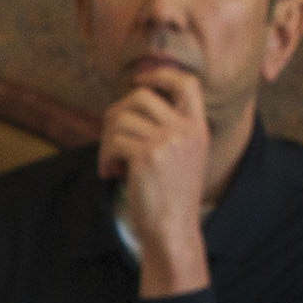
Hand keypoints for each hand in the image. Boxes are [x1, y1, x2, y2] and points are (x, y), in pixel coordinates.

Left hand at [98, 62, 216, 287]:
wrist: (173, 229)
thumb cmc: (170, 196)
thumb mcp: (182, 156)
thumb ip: (167, 129)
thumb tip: (127, 104)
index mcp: (198, 128)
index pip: (187, 83)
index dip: (161, 73)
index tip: (139, 79)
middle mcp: (186, 131)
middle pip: (141, 95)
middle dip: (116, 114)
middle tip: (111, 140)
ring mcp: (168, 141)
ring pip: (120, 119)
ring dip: (107, 141)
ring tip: (110, 163)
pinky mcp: (147, 156)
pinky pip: (113, 141)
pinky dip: (104, 157)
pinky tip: (110, 174)